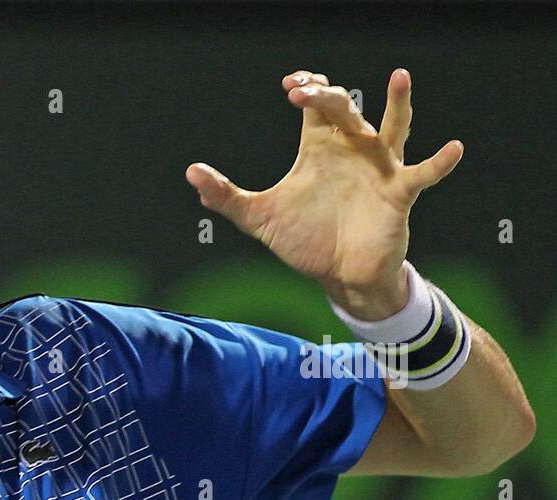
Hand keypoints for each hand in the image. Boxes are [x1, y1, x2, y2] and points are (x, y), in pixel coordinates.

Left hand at [185, 69, 462, 316]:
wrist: (337, 276)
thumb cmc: (304, 240)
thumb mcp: (259, 219)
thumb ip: (225, 197)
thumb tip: (191, 173)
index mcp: (320, 148)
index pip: (315, 104)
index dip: (306, 87)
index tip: (290, 85)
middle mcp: (351, 150)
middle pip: (344, 108)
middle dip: (327, 96)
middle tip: (304, 92)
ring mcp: (378, 168)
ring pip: (390, 128)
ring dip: (396, 104)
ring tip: (399, 78)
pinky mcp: (398, 193)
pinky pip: (422, 174)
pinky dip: (439, 162)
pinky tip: (453, 148)